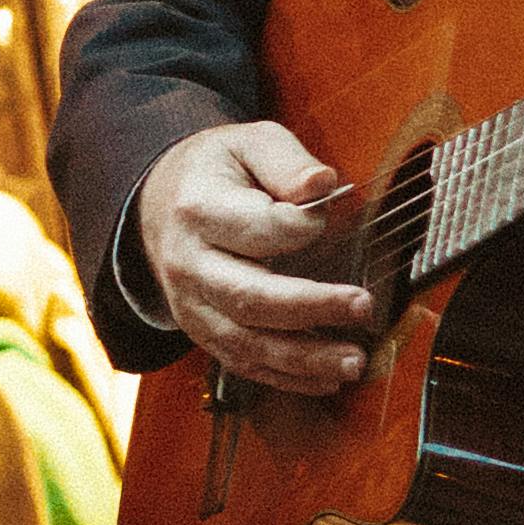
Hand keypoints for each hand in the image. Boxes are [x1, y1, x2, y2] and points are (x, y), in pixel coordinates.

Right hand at [134, 122, 375, 400]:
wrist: (161, 203)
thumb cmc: (219, 172)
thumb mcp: (249, 144)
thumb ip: (286, 162)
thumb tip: (323, 185)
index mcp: (199, 209)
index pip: (257, 228)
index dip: (301, 226)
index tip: (330, 217)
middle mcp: (188, 264)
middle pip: (247, 296)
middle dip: (310, 307)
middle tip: (362, 307)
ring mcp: (192, 304)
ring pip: (245, 342)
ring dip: (302, 358)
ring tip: (353, 360)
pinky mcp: (202, 331)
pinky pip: (242, 363)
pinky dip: (285, 378)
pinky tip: (326, 380)